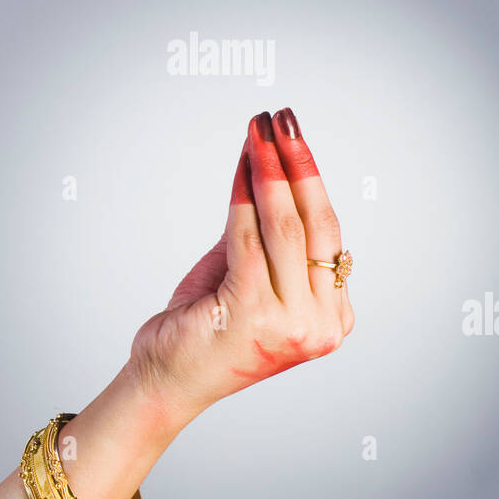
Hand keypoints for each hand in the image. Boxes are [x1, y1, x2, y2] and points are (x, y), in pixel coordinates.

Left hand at [128, 108, 354, 420]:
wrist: (166, 379)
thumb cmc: (207, 325)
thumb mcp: (250, 274)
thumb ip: (268, 234)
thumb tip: (270, 164)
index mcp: (332, 318)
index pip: (327, 232)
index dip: (310, 177)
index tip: (292, 135)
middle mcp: (321, 326)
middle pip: (315, 225)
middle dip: (297, 162)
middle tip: (282, 118)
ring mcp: (291, 325)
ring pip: (284, 227)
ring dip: (269, 169)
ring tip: (259, 129)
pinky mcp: (252, 316)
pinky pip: (248, 238)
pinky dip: (243, 194)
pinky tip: (241, 163)